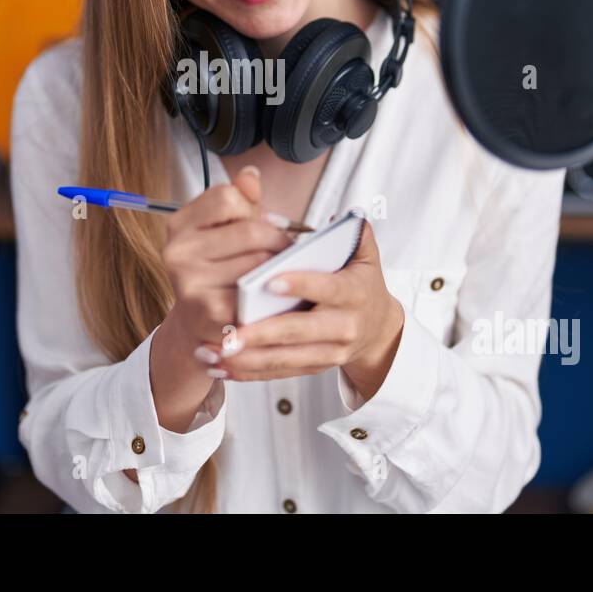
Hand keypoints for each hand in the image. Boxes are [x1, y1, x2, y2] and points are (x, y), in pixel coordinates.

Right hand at [148, 165, 294, 431]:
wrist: (199, 326)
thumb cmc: (219, 271)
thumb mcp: (225, 230)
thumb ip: (241, 201)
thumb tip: (252, 174)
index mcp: (179, 225)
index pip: (227, 197)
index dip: (255, 210)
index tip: (267, 225)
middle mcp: (177, 252)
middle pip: (251, 231)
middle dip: (278, 241)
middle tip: (286, 253)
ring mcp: (190, 284)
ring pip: (259, 263)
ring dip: (279, 268)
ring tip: (281, 274)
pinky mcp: (209, 313)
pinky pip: (257, 294)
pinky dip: (273, 294)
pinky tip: (273, 297)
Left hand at [197, 219, 404, 398]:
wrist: (378, 331)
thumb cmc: (362, 286)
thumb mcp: (367, 258)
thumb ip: (358, 235)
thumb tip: (341, 217)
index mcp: (354, 294)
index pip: (327, 288)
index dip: (299, 284)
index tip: (268, 282)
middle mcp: (344, 327)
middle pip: (299, 331)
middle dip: (262, 333)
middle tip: (230, 334)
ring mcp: (329, 353)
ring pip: (285, 358)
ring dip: (247, 358)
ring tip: (214, 351)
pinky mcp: (314, 369)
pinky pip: (278, 373)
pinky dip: (248, 373)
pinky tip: (220, 367)